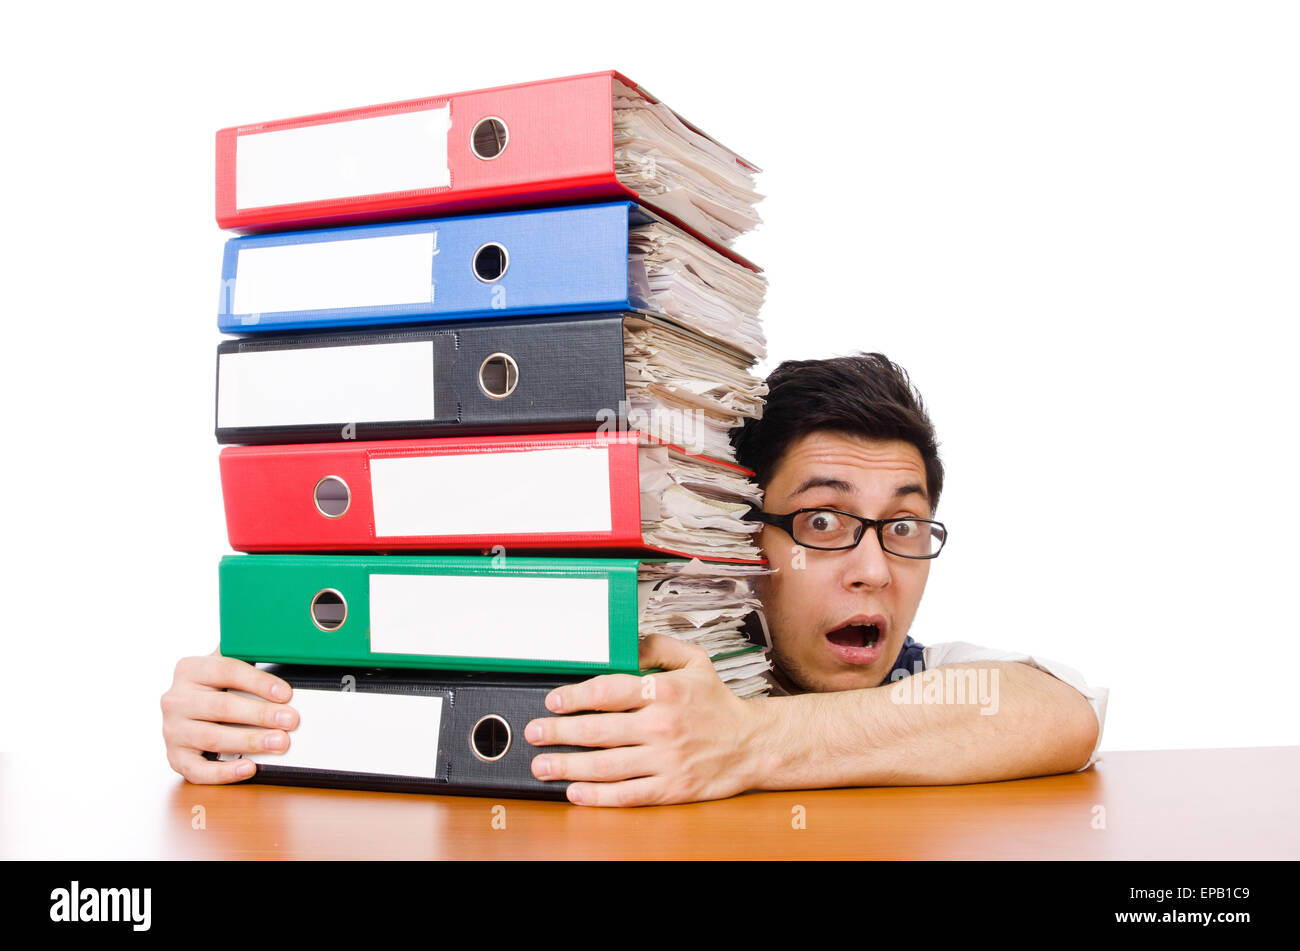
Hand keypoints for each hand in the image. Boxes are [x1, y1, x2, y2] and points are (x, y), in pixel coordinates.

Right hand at [160, 651, 298, 783]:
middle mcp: (176, 699)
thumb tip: (283, 655)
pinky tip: (249, 767)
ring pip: (212, 738)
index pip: (227, 671)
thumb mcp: (225, 664)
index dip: (258, 682)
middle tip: (290, 720)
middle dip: (260, 714)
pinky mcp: (175, 757)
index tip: (285, 693)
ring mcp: (172, 730)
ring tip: (279, 742)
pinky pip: (198, 770)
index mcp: (190, 669)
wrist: (186, 708)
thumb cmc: (214, 687)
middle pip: (222, 706)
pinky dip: (224, 772)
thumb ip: (247, 656)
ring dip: (249, 741)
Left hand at [524, 635, 766, 805]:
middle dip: (558, 732)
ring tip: (543, 765)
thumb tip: (624, 642)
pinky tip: (576, 792)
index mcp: (664, 692)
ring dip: (568, 766)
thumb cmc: (718, 704)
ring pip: (606, 765)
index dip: (574, 697)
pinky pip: (627, 794)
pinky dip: (597, 795)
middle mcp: (662, 726)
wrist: (752, 744)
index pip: (608, 691)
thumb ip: (656, 647)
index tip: (553, 700)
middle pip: (598, 731)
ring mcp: (665, 760)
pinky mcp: (670, 788)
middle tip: (535, 733)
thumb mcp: (693, 661)